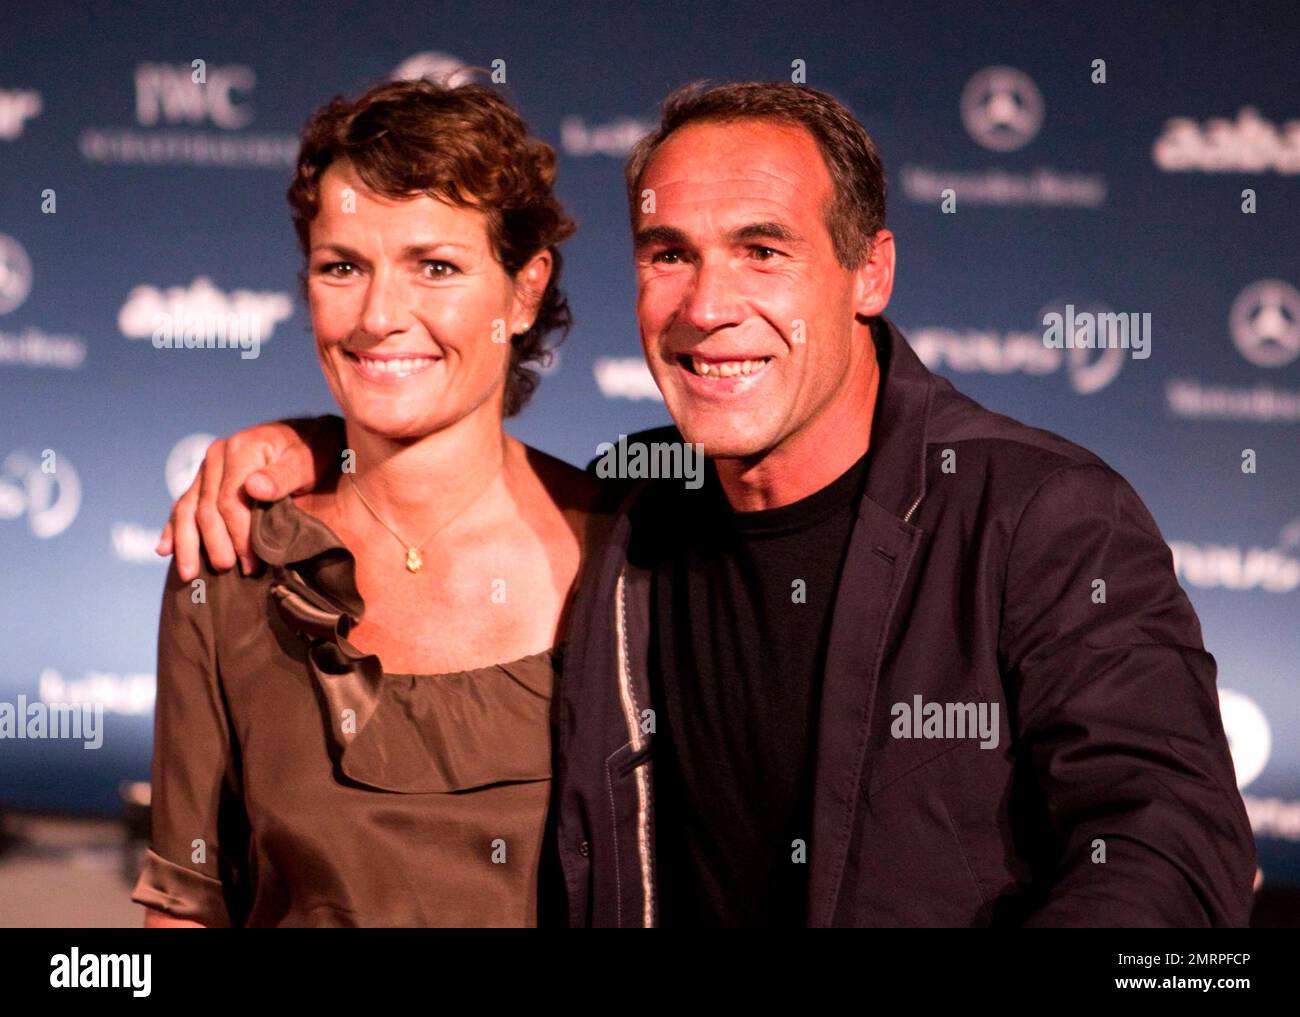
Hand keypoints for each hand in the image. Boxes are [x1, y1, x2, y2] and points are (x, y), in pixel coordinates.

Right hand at [157, 416, 342, 579]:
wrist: (308, 437)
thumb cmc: (311, 452)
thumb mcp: (305, 462)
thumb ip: (282, 476)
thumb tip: (254, 488)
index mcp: (240, 450)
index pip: (229, 502)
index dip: (238, 536)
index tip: (251, 563)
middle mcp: (217, 456)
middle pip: (206, 509)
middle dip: (214, 544)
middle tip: (226, 571)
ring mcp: (208, 468)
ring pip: (188, 509)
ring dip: (187, 543)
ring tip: (188, 573)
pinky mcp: (205, 479)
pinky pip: (184, 504)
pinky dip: (174, 528)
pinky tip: (166, 549)